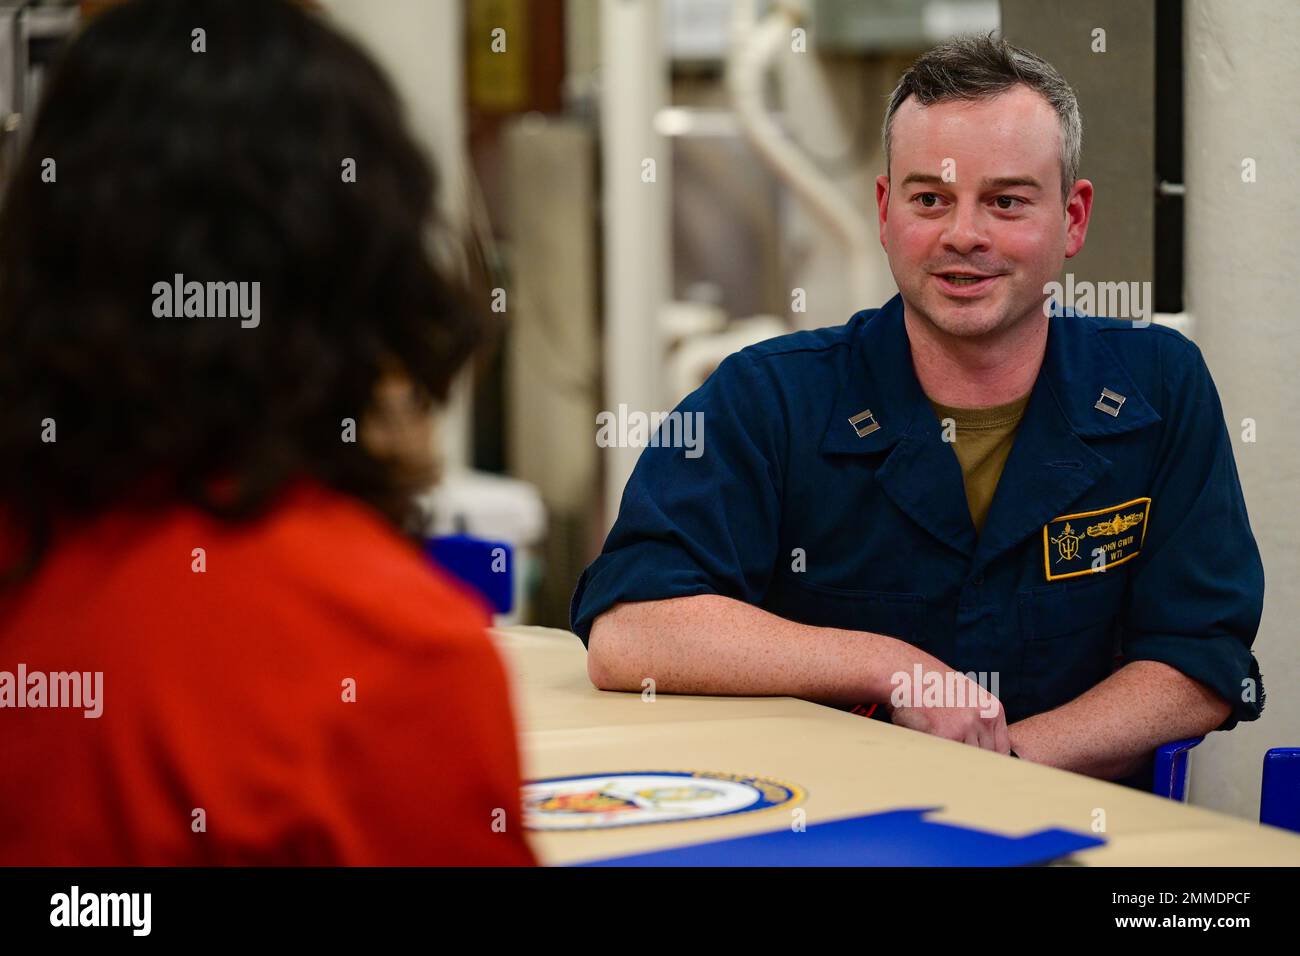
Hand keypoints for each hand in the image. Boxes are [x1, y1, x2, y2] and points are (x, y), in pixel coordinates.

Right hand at [888, 665, 1009, 753]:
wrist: (904, 672)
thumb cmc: (931, 684)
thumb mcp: (967, 695)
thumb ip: (979, 720)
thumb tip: (983, 752)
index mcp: (992, 709)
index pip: (1001, 750)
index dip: (987, 759)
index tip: (973, 761)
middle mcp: (983, 719)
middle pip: (984, 758)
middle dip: (968, 760)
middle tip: (948, 748)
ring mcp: (965, 728)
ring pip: (964, 760)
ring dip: (950, 756)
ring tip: (933, 735)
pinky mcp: (945, 735)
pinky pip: (945, 757)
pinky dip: (935, 752)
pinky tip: (925, 733)